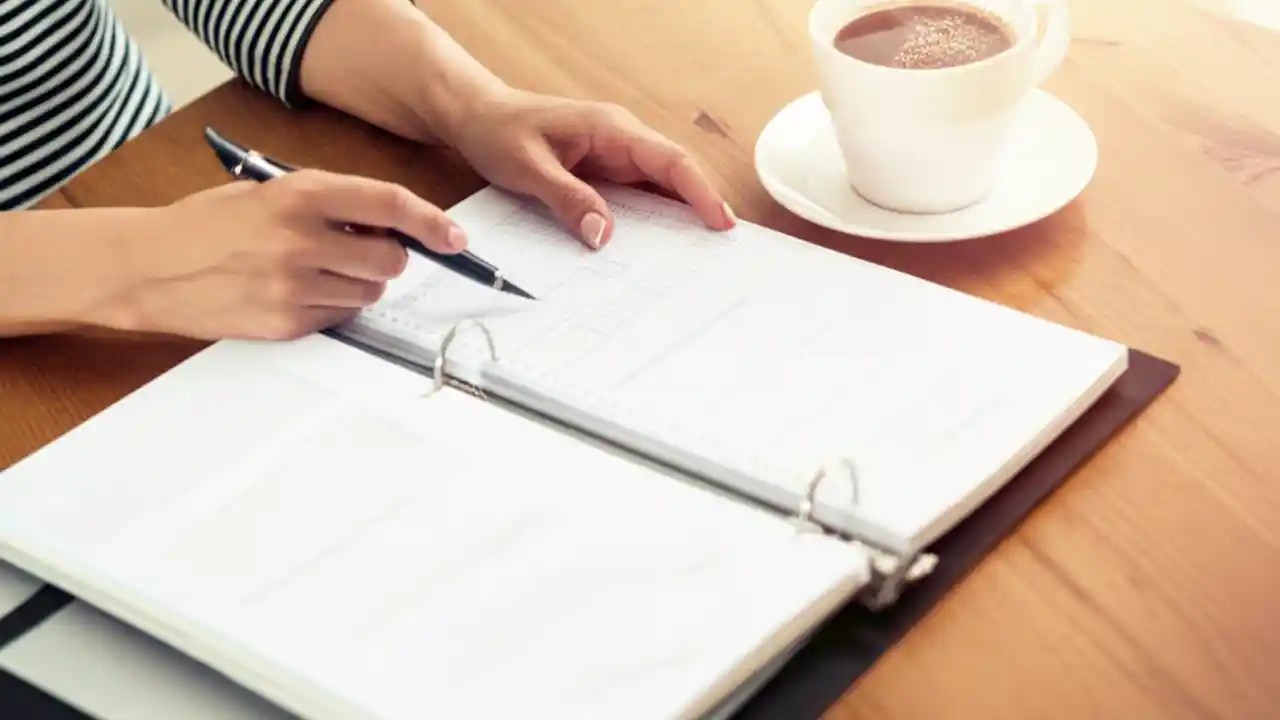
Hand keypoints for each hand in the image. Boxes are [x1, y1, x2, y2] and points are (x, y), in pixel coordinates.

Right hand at [103, 171, 464, 339]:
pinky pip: (339, 319)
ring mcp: (294, 286)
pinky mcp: (286, 323)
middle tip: (357, 251)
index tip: (454, 237)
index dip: (431, 222)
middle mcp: (301, 239)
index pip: (388, 205)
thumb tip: (391, 220)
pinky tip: (294, 292)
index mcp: (298, 194)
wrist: (148, 265)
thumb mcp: (266, 190)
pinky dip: (330, 307)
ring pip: (369, 294)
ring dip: (357, 284)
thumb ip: (328, 202)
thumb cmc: (208, 223)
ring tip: (313, 271)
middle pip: (391, 260)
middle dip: (386, 257)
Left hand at [447, 89, 735, 248]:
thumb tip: (604, 234)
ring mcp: (615, 156)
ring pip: (661, 187)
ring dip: (682, 216)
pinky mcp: (605, 173)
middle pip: (675, 174)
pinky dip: (655, 219)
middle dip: (702, 207)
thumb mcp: (528, 168)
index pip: (669, 160)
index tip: (721, 221)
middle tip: (722, 249)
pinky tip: (661, 247)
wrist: (478, 117)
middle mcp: (621, 140)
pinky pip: (639, 196)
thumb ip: (567, 199)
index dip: (700, 191)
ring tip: (701, 255)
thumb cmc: (499, 132)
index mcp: (610, 129)